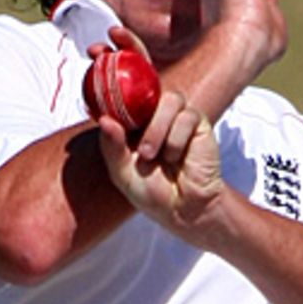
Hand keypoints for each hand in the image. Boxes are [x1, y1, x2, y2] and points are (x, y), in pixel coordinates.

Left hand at [95, 88, 224, 235]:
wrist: (184, 211)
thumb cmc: (154, 194)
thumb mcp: (122, 174)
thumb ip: (112, 147)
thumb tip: (105, 119)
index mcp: (135, 124)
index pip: (125, 97)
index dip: (118, 98)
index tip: (112, 114)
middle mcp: (156, 116)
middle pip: (147, 92)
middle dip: (138, 116)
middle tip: (139, 149)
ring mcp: (178, 118)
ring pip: (169, 99)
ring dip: (157, 128)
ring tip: (152, 154)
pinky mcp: (197, 124)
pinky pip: (187, 116)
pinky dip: (176, 138)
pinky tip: (175, 157)